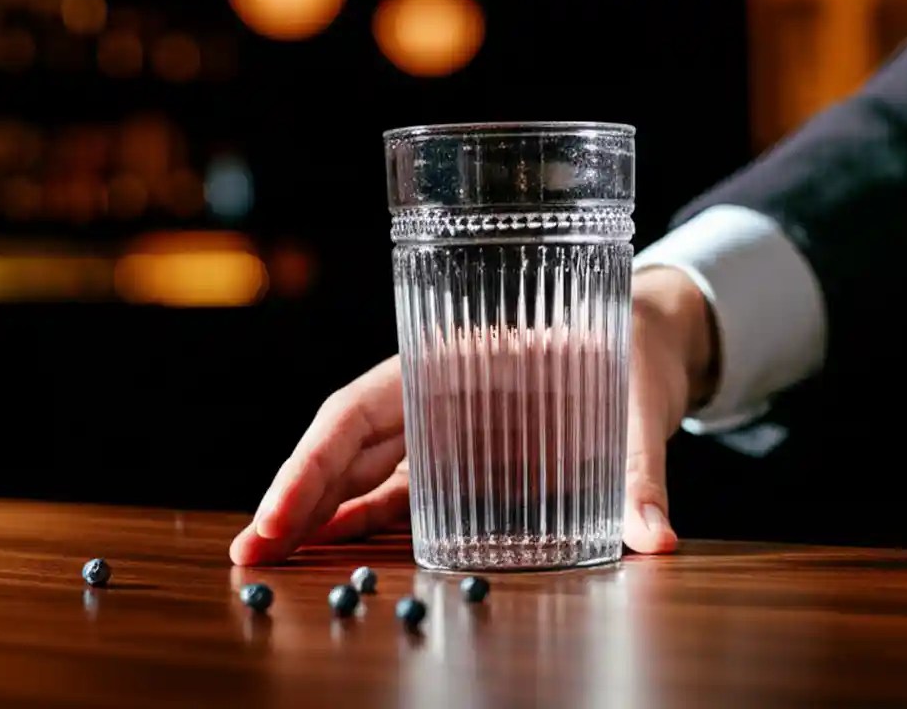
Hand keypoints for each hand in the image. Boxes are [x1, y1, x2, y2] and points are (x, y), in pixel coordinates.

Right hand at [230, 266, 715, 564]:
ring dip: (318, 519)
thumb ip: (637, 474)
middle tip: (248, 557)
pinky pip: (400, 496)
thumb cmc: (632, 356)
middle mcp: (437, 399)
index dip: (311, 467)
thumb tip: (657, 541)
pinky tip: (334, 554)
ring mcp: (445, 433)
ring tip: (272, 562)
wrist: (648, 344)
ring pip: (363, 476)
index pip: (357, 413)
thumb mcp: (635, 408)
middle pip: (345, 451)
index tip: (277, 518)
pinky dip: (363, 525)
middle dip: (295, 503)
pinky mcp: (463, 464)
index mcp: (455, 363)